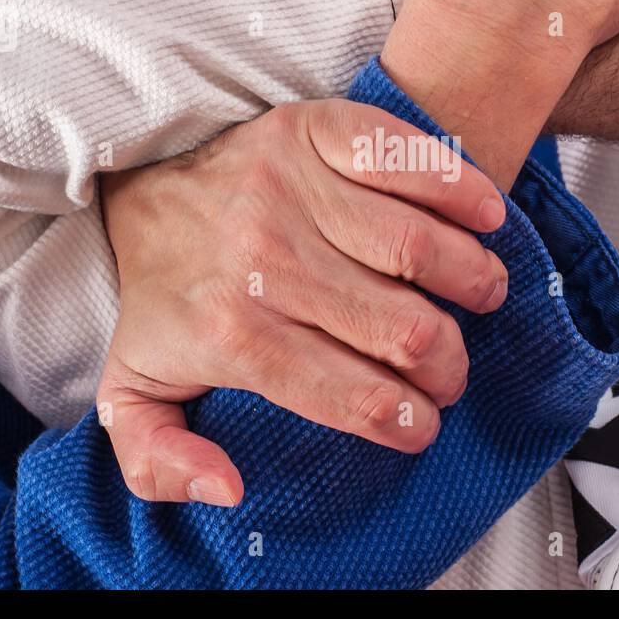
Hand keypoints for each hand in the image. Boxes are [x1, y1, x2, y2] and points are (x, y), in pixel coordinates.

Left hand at [96, 99, 508, 502]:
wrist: (141, 186)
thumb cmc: (165, 295)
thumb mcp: (132, 393)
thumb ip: (156, 461)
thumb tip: (230, 489)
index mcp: (230, 331)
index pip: (353, 395)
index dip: (407, 422)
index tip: (423, 425)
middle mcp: (264, 257)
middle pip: (403, 329)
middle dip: (447, 366)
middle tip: (450, 372)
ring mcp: (291, 186)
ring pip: (420, 248)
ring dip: (473, 281)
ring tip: (481, 296)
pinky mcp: (314, 130)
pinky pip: (409, 161)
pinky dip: (463, 190)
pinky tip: (486, 220)